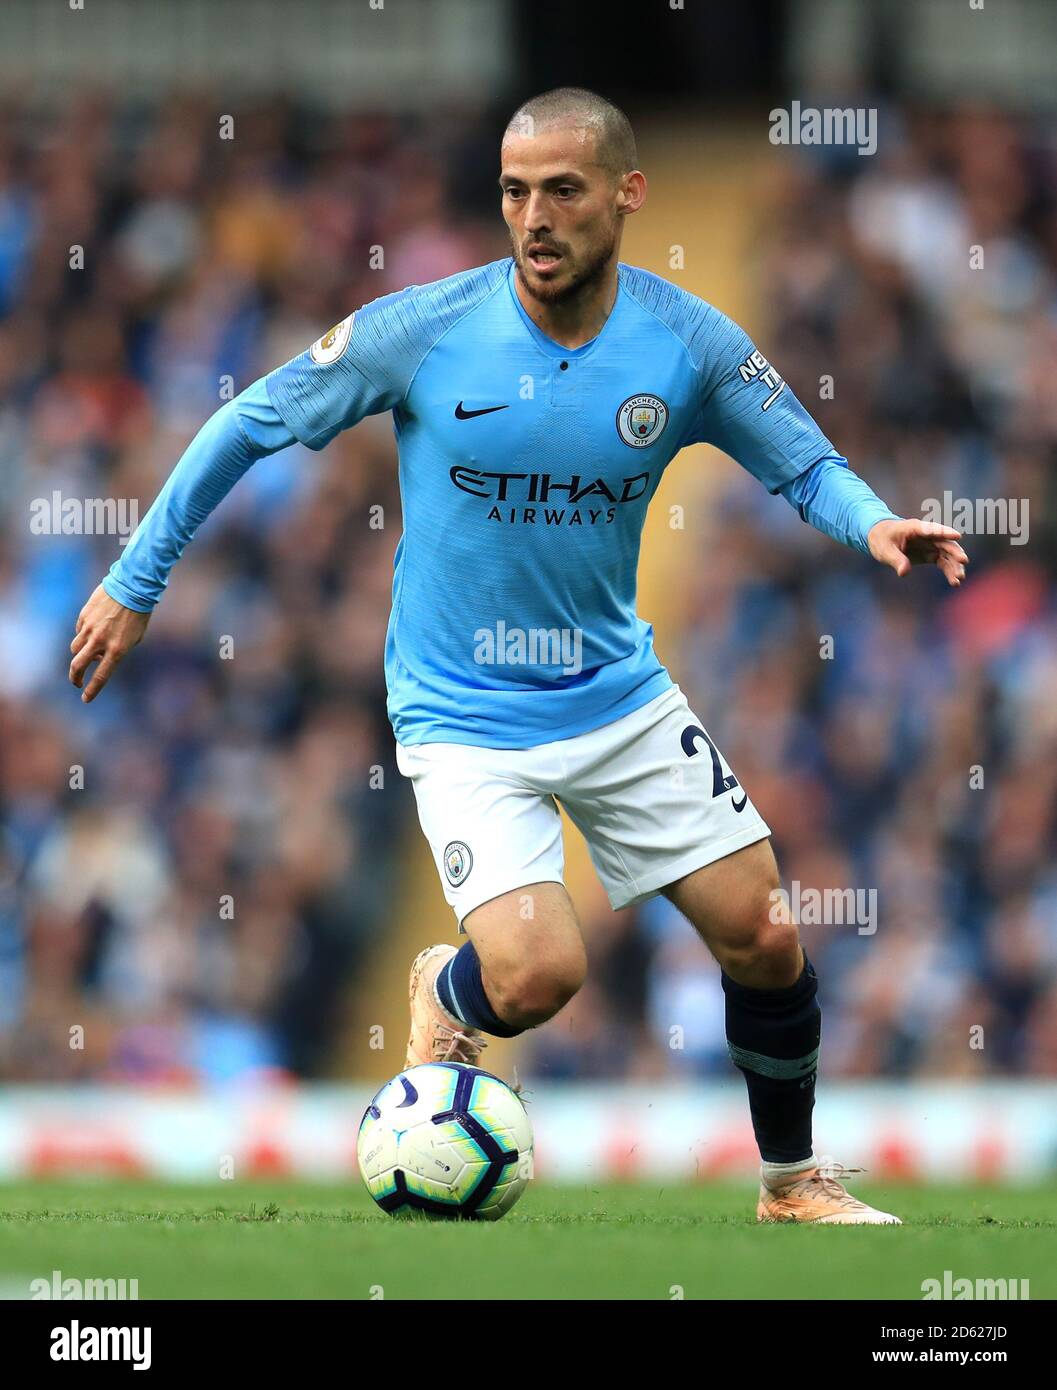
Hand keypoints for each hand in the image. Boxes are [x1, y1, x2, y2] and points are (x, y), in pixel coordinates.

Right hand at [69, 584, 151, 702]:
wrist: (132, 588)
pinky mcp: (83, 617)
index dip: (92, 690)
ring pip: (75, 648)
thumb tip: (98, 658)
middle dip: (75, 677)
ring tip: (87, 654)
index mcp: (117, 650)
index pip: (101, 676)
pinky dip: (83, 636)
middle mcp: (101, 641)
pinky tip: (93, 630)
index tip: (86, 699)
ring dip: (79, 655)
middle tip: (76, 682)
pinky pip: (79, 631)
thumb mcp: (133, 638)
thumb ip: (116, 651)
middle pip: (78, 665)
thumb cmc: (137, 615)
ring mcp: (90, 628)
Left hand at [867, 519, 968, 587]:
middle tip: (963, 562)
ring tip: (959, 580)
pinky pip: (943, 562)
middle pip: (945, 542)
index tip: (958, 535)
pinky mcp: (930, 554)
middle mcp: (928, 535)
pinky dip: (949, 571)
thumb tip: (904, 573)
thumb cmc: (882, 539)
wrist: (881, 539)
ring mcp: (931, 544)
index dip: (945, 532)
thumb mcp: (885, 550)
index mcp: (916, 528)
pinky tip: (955, 582)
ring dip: (955, 566)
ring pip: (948, 554)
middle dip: (955, 552)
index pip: (932, 529)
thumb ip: (895, 559)